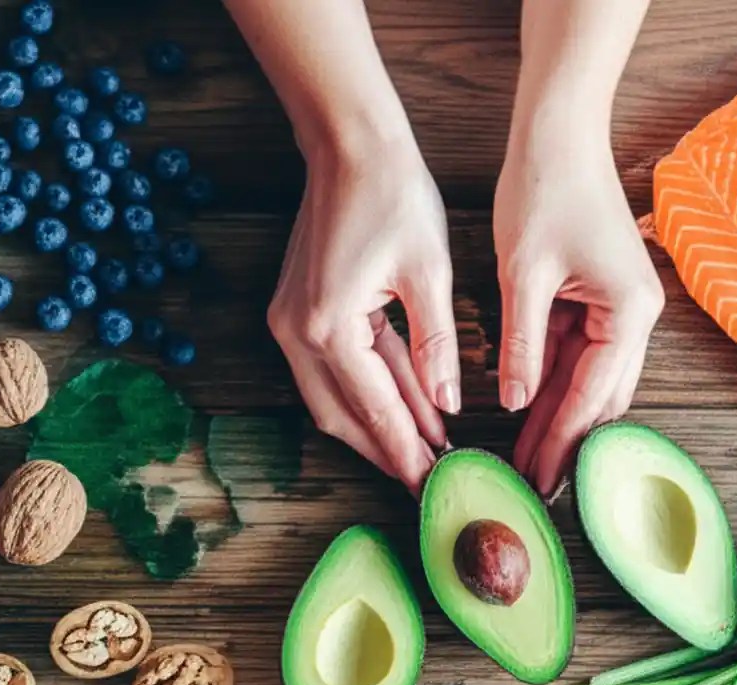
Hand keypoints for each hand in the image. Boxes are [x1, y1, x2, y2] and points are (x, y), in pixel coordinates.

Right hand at [268, 139, 459, 493]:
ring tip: (424, 450)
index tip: (433, 485)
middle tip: (429, 481)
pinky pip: (330, 371)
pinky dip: (366, 393)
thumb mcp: (429, 274)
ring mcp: (288, 323)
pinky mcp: (295, 312)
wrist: (349, 146)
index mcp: (328, 325)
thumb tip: (448, 408)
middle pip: (340, 417)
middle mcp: (296, 332)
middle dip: (387, 451)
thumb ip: (437, 346)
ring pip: (331, 400)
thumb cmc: (393, 197)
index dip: (407, 451)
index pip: (375, 408)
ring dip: (375, 426)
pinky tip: (406, 406)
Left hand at [495, 137, 663, 497]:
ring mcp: (624, 305)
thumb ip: (523, 344)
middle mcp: (639, 314)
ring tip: (527, 456)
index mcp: (631, 310)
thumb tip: (517, 403)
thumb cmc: (544, 190)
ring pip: (593, 378)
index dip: (561, 439)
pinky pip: (581, 352)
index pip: (593, 393)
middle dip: (567, 437)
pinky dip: (556, 380)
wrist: (560, 132)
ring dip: (561, 413)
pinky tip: (529, 408)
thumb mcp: (524, 274)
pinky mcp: (604, 296)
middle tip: (533, 481)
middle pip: (604, 395)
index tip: (537, 478)